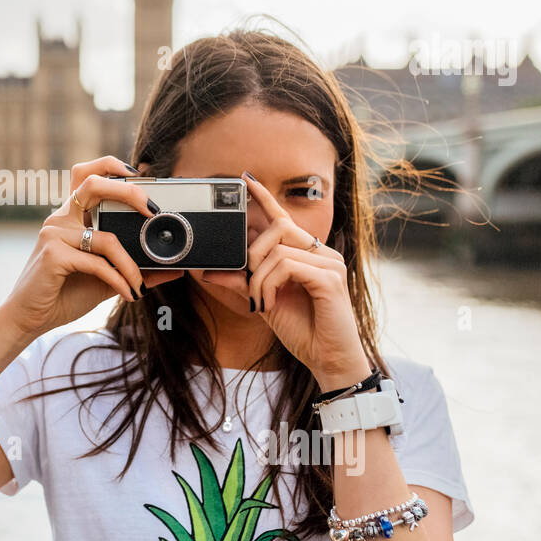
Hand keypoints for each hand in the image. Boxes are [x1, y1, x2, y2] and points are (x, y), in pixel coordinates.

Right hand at [0, 156, 184, 341]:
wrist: (30, 318)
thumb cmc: (64, 294)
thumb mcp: (107, 279)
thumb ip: (137, 269)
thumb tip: (176, 269)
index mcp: (71, 216)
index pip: (87, 174)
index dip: (112, 166)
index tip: (142, 176)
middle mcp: (60, 218)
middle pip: (92, 183)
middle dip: (128, 191)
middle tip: (153, 210)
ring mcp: (54, 234)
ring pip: (106, 237)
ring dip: (131, 265)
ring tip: (139, 285)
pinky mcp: (53, 255)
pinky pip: (97, 263)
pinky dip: (118, 279)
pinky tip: (128, 293)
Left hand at [198, 171, 369, 387]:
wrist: (328, 360)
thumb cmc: (303, 331)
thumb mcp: (264, 303)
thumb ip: (242, 283)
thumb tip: (210, 271)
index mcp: (309, 256)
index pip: (285, 219)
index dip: (265, 199)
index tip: (246, 180)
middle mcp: (323, 254)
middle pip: (279, 228)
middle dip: (253, 254)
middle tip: (251, 285)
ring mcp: (330, 264)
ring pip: (278, 251)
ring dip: (258, 280)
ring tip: (260, 303)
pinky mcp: (330, 279)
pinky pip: (288, 266)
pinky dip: (269, 285)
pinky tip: (268, 305)